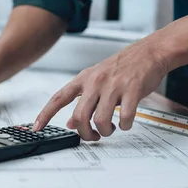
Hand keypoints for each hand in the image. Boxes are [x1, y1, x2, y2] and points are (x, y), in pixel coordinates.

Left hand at [33, 41, 169, 139]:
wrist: (150, 52)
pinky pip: (124, 117)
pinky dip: (125, 126)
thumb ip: (82, 100)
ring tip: (111, 128)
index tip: (37, 127)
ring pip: (100, 120)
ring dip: (105, 131)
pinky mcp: (132, 90)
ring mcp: (113, 86)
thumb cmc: (123, 66)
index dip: (45, 114)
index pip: (58, 98)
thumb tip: (70, 123)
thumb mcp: (96, 79)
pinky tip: (125, 123)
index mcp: (84, 79)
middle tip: (93, 135)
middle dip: (85, 133)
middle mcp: (95, 82)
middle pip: (79, 117)